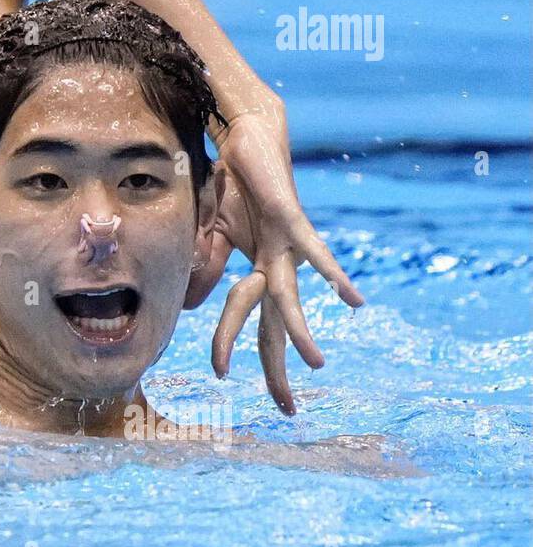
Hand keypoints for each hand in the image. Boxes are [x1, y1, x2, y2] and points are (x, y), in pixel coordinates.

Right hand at [196, 112, 364, 414]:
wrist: (248, 136)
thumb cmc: (232, 180)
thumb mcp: (207, 231)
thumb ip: (203, 266)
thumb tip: (191, 308)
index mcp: (257, 268)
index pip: (243, 317)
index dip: (230, 345)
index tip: (222, 376)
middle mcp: (277, 263)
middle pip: (276, 323)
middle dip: (279, 367)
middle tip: (287, 410)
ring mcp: (286, 245)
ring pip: (288, 297)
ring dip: (301, 333)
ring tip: (314, 366)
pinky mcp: (291, 221)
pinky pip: (313, 253)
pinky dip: (332, 276)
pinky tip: (354, 301)